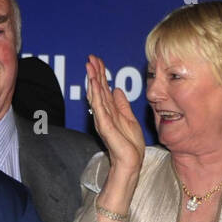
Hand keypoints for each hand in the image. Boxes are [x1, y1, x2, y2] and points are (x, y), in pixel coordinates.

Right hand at [86, 55, 144, 180]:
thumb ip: (122, 104)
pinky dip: (96, 95)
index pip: (104, 89)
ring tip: (90, 67)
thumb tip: (116, 89)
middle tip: (90, 58)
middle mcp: (104, 114)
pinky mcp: (105, 127)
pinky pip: (99, 108)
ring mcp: (103, 120)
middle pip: (98, 90)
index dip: (101, 74)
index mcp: (110, 111)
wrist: (130, 163)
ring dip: (93, 81)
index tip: (97, 60)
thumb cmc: (129, 145)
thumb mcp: (129, 119)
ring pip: (96, 96)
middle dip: (95, 73)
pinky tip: (94, 85)